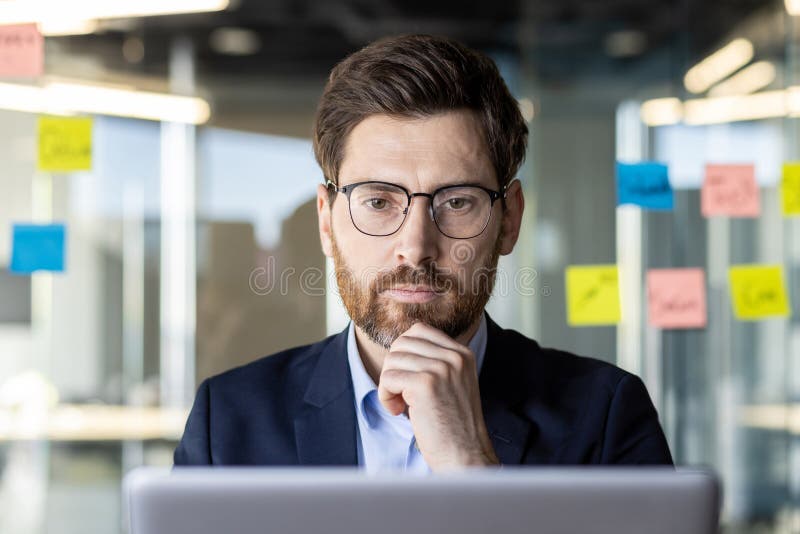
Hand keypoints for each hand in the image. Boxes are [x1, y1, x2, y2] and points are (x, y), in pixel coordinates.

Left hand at [377, 322, 498, 470]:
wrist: (466, 456)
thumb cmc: (453, 426)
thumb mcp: (451, 384)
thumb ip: (433, 362)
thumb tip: (398, 346)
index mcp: (462, 353)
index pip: (419, 330)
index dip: (404, 353)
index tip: (408, 379)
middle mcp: (454, 356)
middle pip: (402, 343)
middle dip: (394, 368)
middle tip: (401, 393)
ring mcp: (442, 368)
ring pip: (392, 360)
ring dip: (388, 384)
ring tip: (401, 405)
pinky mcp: (426, 384)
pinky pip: (388, 378)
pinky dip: (386, 396)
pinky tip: (399, 411)